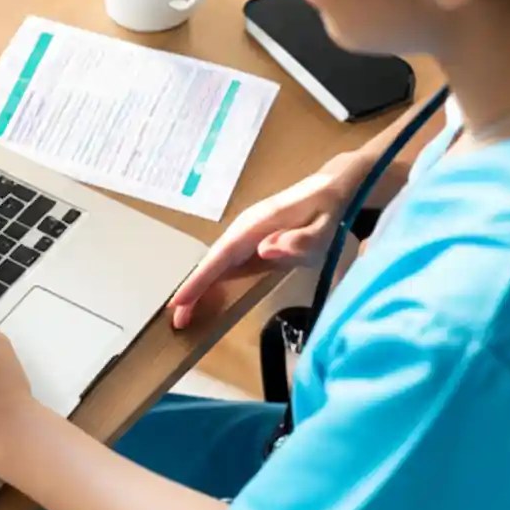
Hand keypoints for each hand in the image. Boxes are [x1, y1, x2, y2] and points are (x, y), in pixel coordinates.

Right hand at [168, 151, 372, 328]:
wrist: (332, 187)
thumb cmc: (328, 213)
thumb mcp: (324, 229)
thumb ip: (299, 241)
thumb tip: (264, 249)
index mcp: (257, 225)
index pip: (222, 255)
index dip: (200, 279)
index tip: (179, 300)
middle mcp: (243, 228)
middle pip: (211, 261)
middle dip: (192, 290)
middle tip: (178, 322)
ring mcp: (244, 233)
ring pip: (215, 262)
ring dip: (198, 287)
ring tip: (184, 315)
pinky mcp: (248, 241)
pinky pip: (225, 263)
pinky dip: (211, 280)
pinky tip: (205, 297)